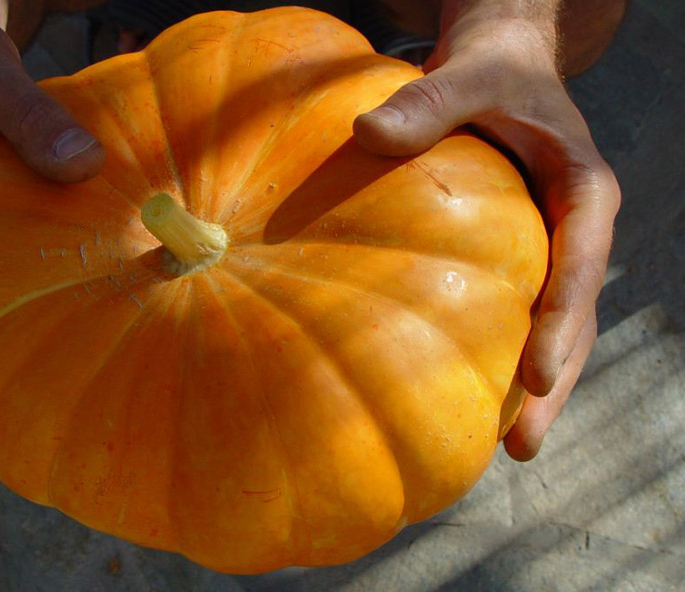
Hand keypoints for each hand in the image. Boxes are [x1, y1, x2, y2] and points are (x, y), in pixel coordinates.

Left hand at [353, 2, 620, 459]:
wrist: (507, 66)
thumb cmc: (493, 71)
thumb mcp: (470, 73)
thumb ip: (429, 101)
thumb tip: (365, 133)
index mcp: (584, 190)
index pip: (582, 262)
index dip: (562, 321)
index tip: (534, 375)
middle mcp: (578, 231)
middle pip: (576, 318)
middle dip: (554, 382)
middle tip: (522, 445)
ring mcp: (553, 251)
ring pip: (556, 329)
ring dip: (536, 389)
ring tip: (508, 448)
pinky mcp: (524, 259)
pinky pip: (520, 313)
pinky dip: (502, 356)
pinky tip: (470, 400)